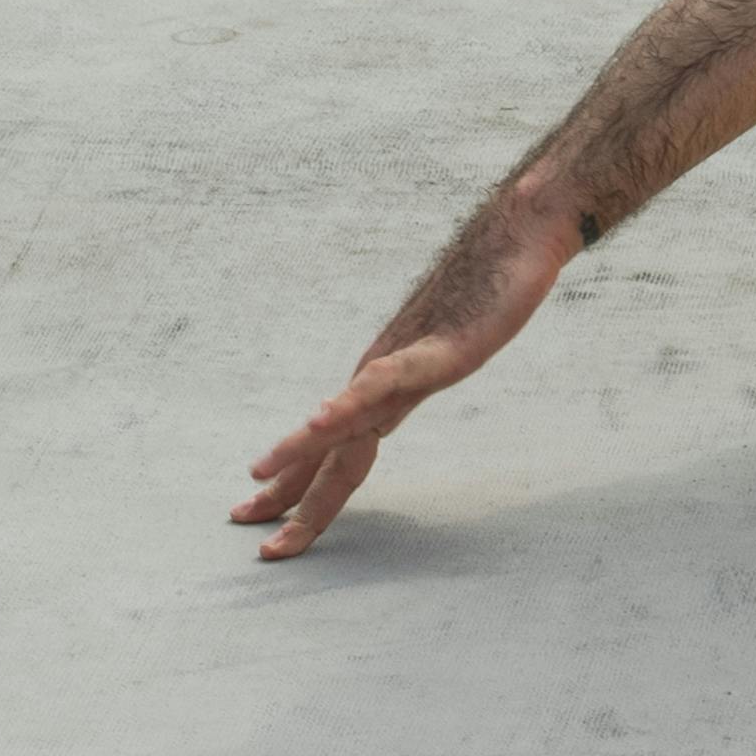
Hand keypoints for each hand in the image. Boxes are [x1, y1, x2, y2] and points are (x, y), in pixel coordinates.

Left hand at [232, 185, 577, 557]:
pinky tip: (321, 419)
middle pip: (329, 450)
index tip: (259, 512)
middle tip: (236, 519)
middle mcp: (383, 376)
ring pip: (345, 420)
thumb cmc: (490, 288)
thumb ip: (424, 368)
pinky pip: (384, 383)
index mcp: (386, 386)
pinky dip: (348, 405)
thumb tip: (407, 388)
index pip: (334, 448)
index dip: (296, 482)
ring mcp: (407, 362)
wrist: (518, 235)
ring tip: (258, 475)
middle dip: (285, 491)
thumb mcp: (453, 348)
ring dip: (298, 451)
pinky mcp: (436, 351)